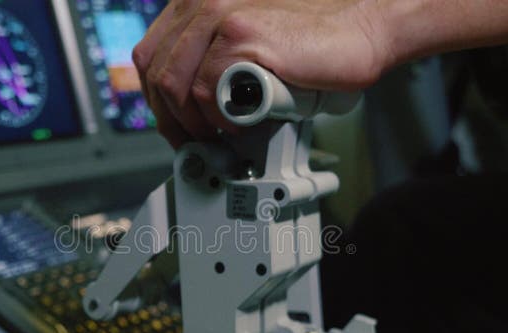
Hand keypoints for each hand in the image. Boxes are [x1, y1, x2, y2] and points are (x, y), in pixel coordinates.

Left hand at [133, 0, 392, 147]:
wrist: (358, 34)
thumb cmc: (309, 50)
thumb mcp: (245, 56)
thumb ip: (212, 69)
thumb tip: (184, 114)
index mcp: (198, 6)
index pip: (150, 59)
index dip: (158, 103)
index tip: (178, 129)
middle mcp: (203, 4)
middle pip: (156, 74)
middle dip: (173, 121)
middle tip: (198, 145)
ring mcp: (220, 15)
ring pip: (176, 86)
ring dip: (196, 123)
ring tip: (221, 136)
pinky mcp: (242, 34)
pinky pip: (208, 90)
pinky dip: (220, 117)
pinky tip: (240, 123)